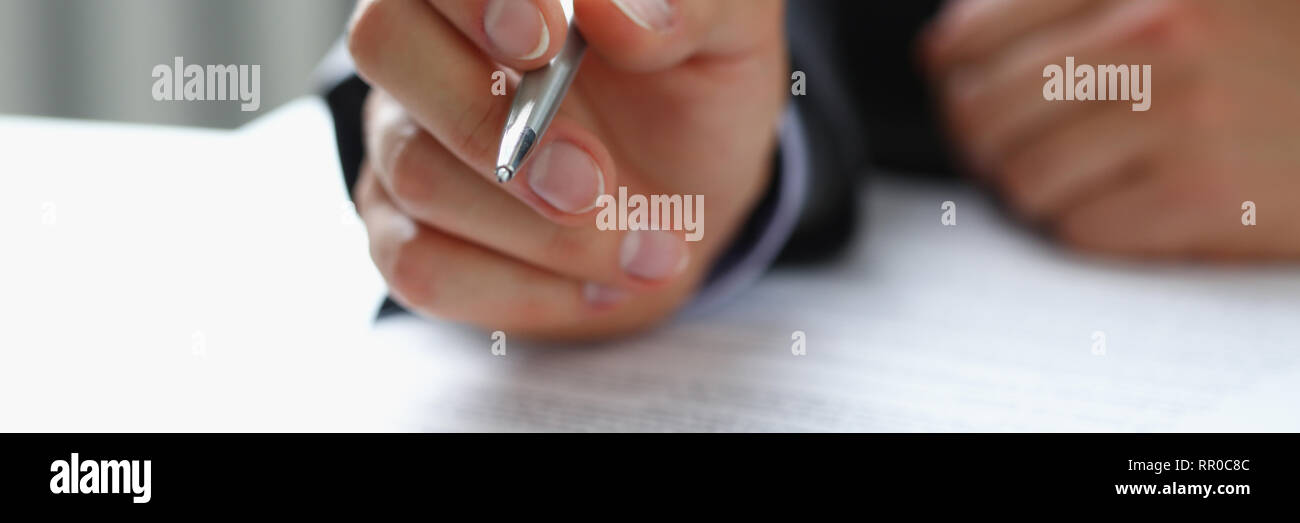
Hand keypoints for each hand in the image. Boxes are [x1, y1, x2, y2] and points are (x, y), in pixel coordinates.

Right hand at [347, 0, 786, 338]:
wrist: (691, 197)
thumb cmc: (693, 92)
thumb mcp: (729, 39)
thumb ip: (689, 9)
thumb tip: (615, 12)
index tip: (548, 42)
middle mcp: (429, 40)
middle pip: (388, 45)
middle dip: (494, 123)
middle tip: (594, 182)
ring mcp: (404, 137)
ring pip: (418, 173)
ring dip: (544, 229)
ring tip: (651, 246)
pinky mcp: (403, 230)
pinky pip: (423, 267)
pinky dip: (525, 288)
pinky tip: (599, 283)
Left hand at [924, 0, 1299, 258]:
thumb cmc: (1271, 51)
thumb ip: (1075, 3)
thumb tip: (945, 47)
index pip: (976, 32)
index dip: (949, 68)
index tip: (951, 82)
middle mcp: (1157, 33)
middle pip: (984, 111)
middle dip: (977, 140)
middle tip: (996, 148)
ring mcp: (1182, 115)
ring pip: (1021, 177)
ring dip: (1030, 188)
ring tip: (1064, 176)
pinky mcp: (1204, 194)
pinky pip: (1079, 228)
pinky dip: (1088, 224)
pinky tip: (1124, 202)